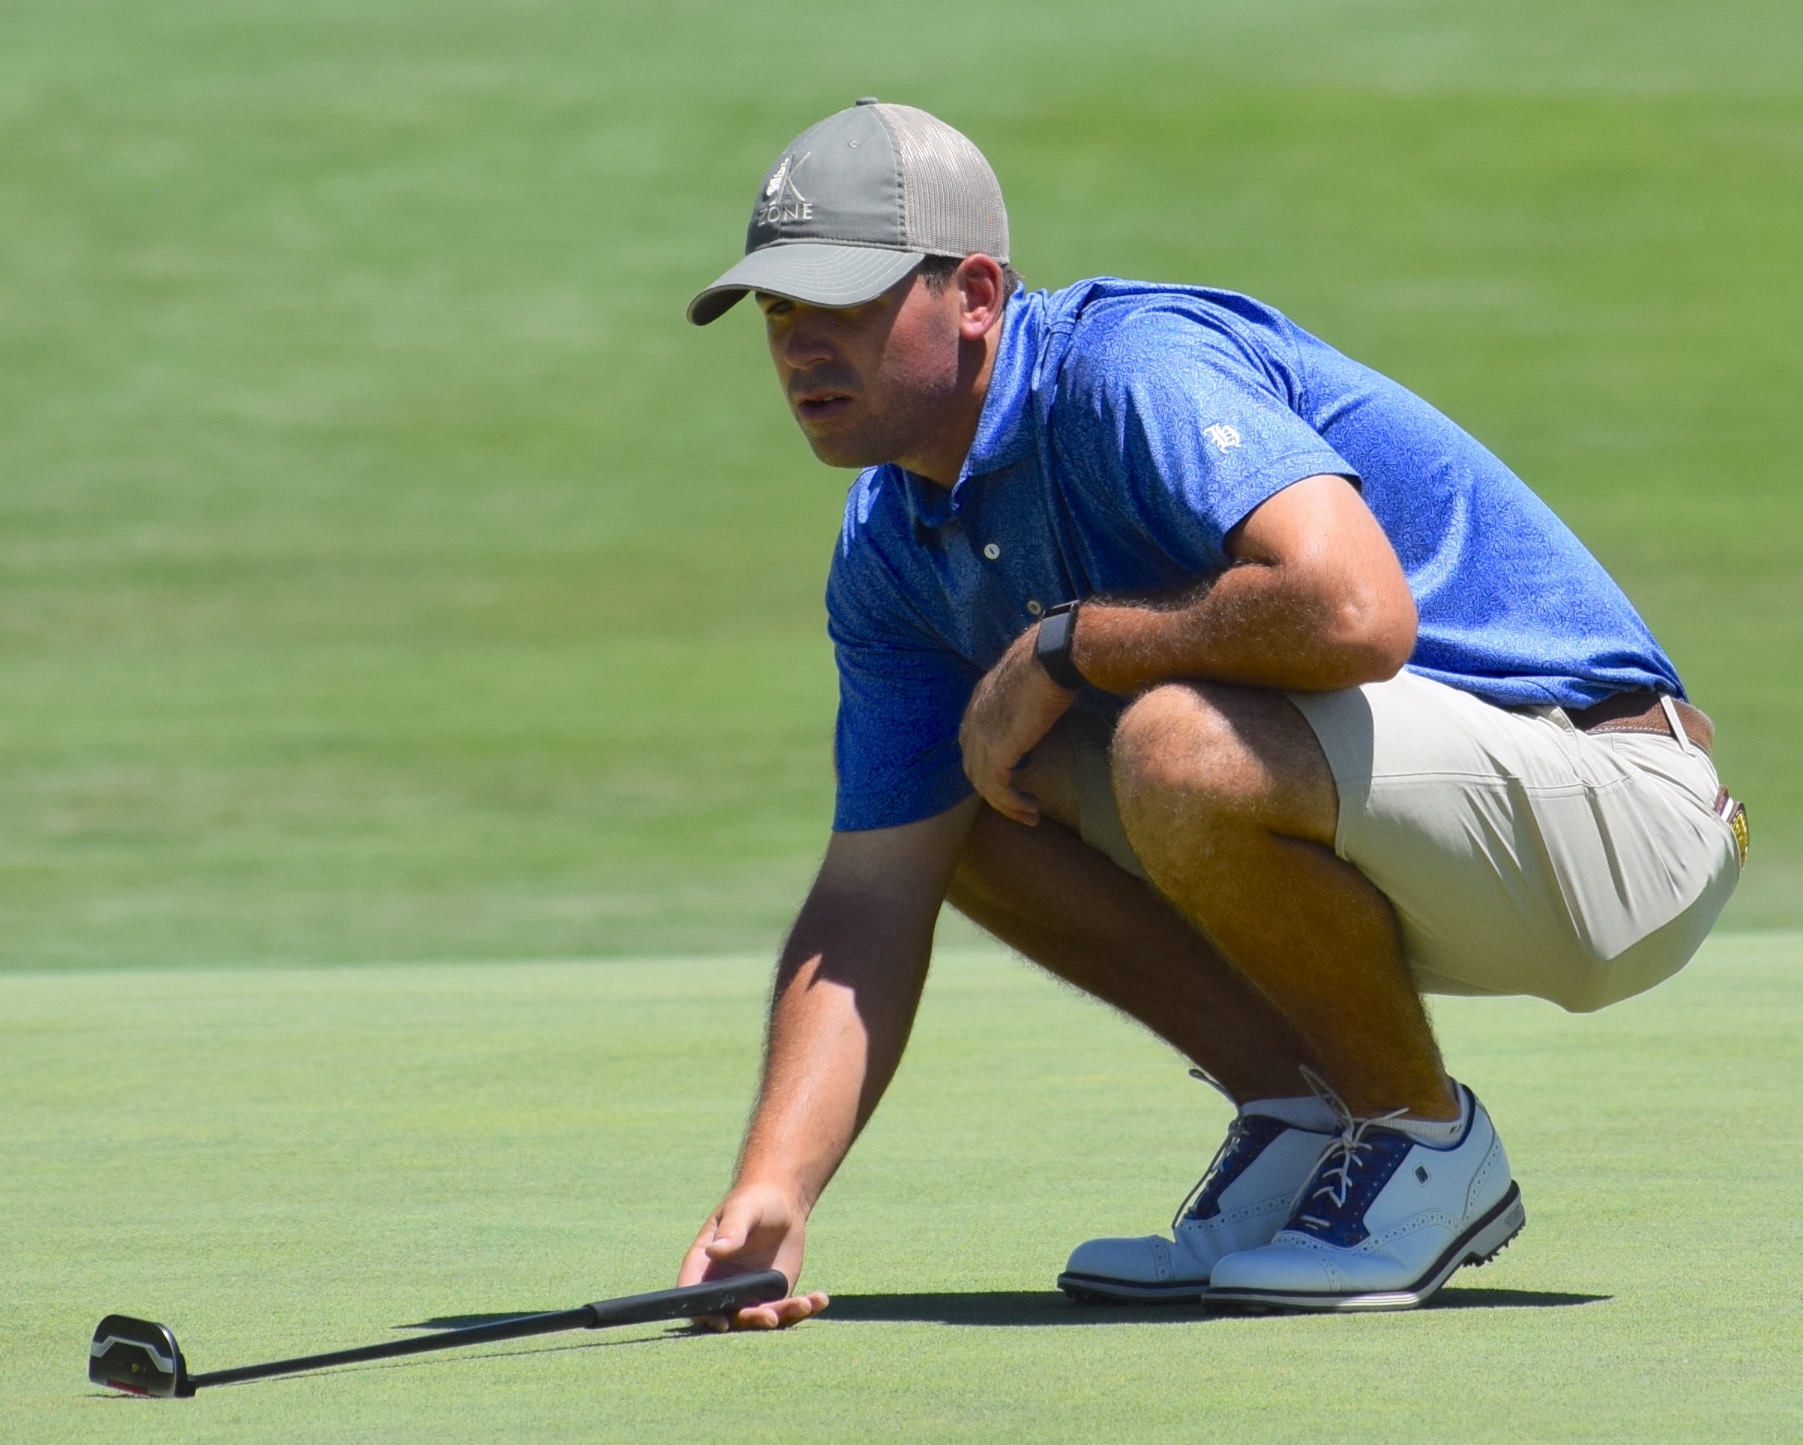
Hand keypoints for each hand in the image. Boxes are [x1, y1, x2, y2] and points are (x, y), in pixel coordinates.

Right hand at [678, 1182, 829, 1330]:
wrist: (780, 1205)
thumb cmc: (753, 1202)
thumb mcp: (743, 1211)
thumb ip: (730, 1231)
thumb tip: (714, 1251)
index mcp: (705, 1265)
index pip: (694, 1294)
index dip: (702, 1312)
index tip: (720, 1322)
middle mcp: (723, 1286)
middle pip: (729, 1314)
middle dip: (750, 1321)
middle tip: (771, 1317)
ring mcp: (748, 1294)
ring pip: (760, 1317)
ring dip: (782, 1317)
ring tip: (804, 1304)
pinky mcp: (773, 1296)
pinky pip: (785, 1310)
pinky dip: (803, 1309)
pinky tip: (820, 1300)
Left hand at [958, 625, 1079, 825]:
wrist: (1052, 655)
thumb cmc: (1051, 658)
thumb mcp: (1031, 677)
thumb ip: (1026, 695)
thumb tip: (1044, 701)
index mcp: (979, 699)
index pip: (972, 741)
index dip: (988, 763)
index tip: (1012, 778)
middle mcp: (973, 719)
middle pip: (974, 767)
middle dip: (995, 791)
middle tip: (1019, 806)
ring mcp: (981, 735)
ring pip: (984, 784)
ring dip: (1007, 805)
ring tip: (1030, 815)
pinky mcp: (997, 750)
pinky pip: (997, 788)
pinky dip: (1012, 804)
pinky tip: (1031, 809)